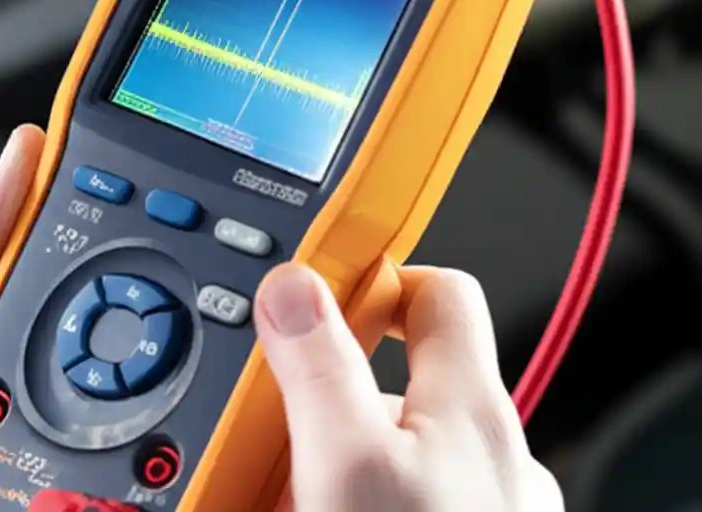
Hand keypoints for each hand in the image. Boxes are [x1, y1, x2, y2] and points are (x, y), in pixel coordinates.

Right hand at [255, 263, 563, 510]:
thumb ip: (320, 367)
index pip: (437, 291)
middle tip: (275, 427)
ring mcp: (485, 504)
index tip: (313, 292)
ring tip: (288, 491)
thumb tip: (294, 286)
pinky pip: (404, 496)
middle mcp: (492, 452)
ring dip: (340, 455)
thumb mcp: (347, 465)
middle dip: (330, 393)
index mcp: (472, 408)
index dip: (372, 278)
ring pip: (396, 447)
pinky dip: (360, 498)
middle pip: (398, 379)